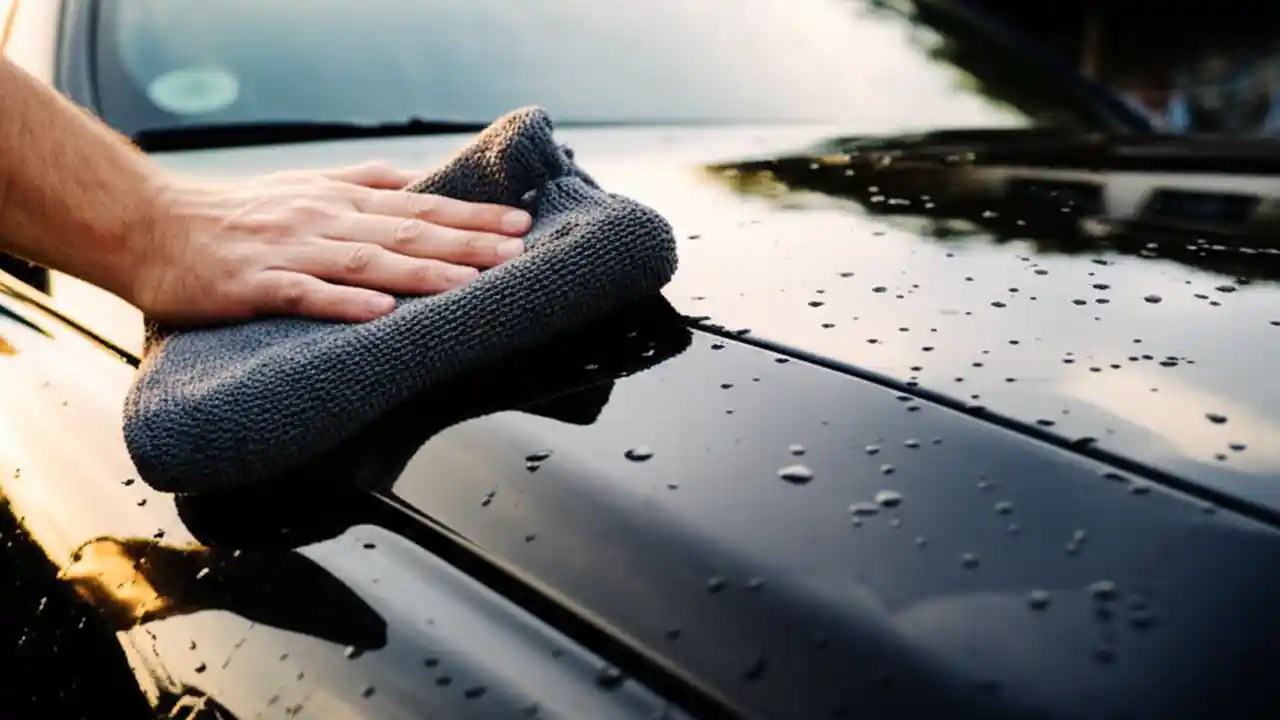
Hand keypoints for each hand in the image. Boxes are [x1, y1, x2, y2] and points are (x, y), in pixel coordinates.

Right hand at [128, 162, 530, 324]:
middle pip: (405, 230)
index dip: (471, 217)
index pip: (419, 206)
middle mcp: (322, 218)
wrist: (152, 227)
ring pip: (366, 259)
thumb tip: (420, 182)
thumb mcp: (306, 187)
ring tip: (469, 281)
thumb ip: (364, 185)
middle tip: (515, 252)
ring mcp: (289, 250)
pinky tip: (380, 309)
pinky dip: (342, 300)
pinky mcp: (253, 283)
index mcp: (338, 199)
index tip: (518, 224)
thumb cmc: (235, 215)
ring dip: (421, 269)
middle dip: (465, 242)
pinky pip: (304, 293)